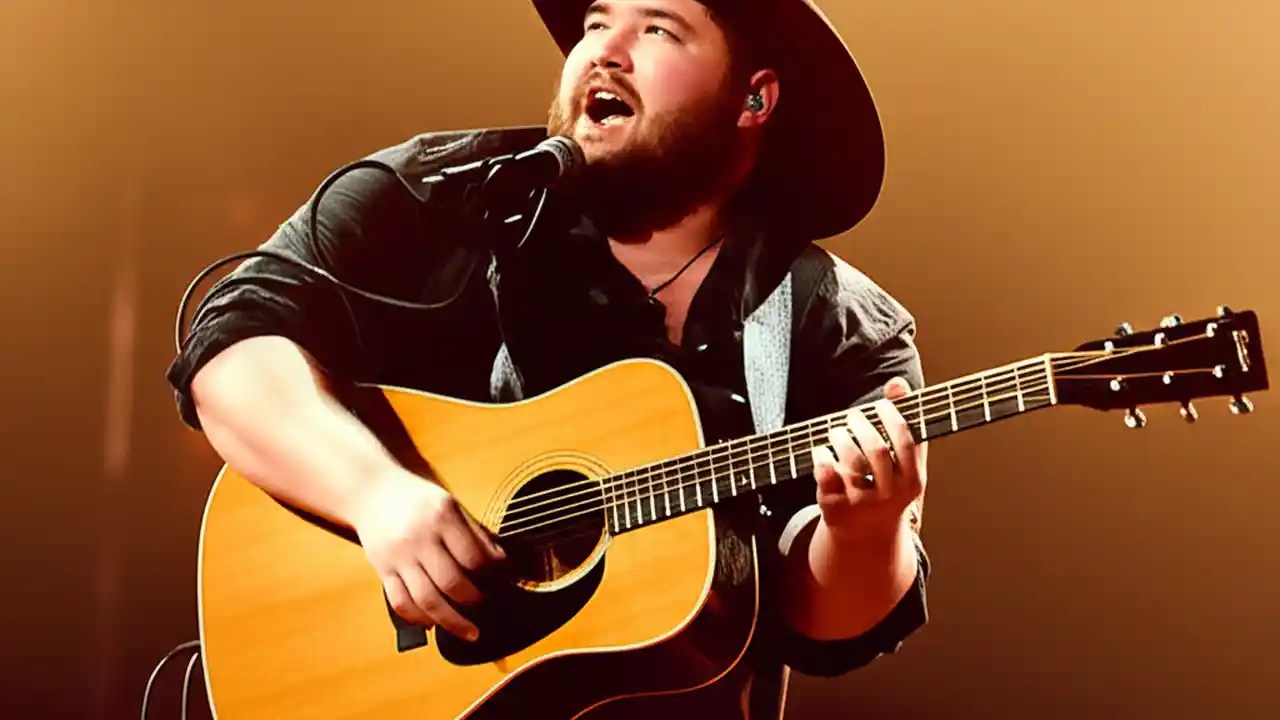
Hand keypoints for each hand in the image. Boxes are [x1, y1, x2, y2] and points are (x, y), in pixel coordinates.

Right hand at [349, 468, 505, 640]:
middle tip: (487, 605)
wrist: (371, 491)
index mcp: (441, 517)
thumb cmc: (417, 499)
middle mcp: (419, 538)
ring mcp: (398, 557)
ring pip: (425, 599)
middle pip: (451, 582)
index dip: (493, 573)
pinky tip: (434, 623)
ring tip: (470, 632)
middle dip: (474, 600)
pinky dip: (419, 618)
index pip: (473, 556)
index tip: (504, 580)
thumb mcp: (450, 504)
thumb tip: (501, 563)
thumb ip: (474, 532)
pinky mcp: (382, 570)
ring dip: (451, 622)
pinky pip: (400, 602)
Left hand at [811, 377, 926, 540]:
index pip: (905, 440)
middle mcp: (890, 495)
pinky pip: (826, 478)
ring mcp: (863, 504)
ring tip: (836, 432)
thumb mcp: (902, 462)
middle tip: (853, 416)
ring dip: (840, 438)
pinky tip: (821, 452)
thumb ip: (902, 421)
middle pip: (876, 449)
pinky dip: (821, 459)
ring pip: (850, 462)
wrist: (867, 537)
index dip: (890, 415)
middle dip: (861, 425)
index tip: (879, 406)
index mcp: (913, 481)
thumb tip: (898, 383)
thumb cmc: (887, 487)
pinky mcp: (837, 509)